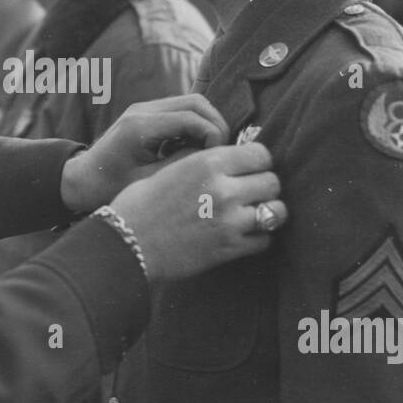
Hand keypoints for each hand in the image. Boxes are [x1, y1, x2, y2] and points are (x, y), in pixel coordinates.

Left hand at [59, 94, 229, 212]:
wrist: (81, 179)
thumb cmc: (109, 188)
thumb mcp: (148, 183)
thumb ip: (181, 166)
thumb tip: (213, 156)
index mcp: (141, 127)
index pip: (192, 118)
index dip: (214, 136)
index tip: (219, 158)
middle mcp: (143, 110)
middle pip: (197, 103)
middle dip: (216, 126)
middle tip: (221, 153)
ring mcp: (144, 108)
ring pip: (192, 103)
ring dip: (207, 124)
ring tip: (208, 152)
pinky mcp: (146, 113)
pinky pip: (181, 110)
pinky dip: (194, 125)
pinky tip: (192, 149)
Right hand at [109, 142, 285, 281]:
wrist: (125, 244)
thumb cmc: (141, 204)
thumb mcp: (171, 169)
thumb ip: (205, 162)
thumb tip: (232, 156)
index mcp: (208, 163)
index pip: (261, 154)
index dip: (258, 161)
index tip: (249, 170)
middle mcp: (224, 189)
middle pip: (273, 181)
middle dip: (264, 187)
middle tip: (251, 194)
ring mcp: (229, 220)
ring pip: (276, 211)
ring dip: (268, 213)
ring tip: (254, 215)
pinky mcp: (229, 249)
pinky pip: (265, 240)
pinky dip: (258, 238)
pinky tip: (243, 236)